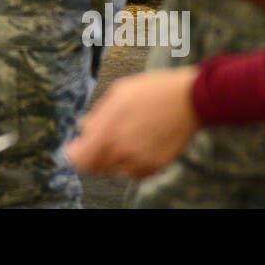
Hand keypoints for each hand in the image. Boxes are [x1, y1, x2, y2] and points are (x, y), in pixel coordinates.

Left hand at [66, 68, 199, 178]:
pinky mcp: (156, 166)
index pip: (79, 159)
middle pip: (95, 167)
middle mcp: (122, 152)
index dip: (76, 152)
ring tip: (124, 138)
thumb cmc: (151, 91)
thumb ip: (97, 115)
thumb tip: (85, 129)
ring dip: (112, 159)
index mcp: (108, 132)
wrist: (189, 100)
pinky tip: (139, 145)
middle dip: (93, 154)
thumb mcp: (117, 93)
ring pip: (114, 171)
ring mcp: (140, 161)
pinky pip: (134, 173)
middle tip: (103, 138)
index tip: (78, 144)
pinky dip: (132, 164)